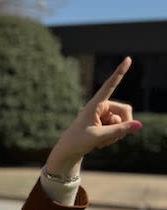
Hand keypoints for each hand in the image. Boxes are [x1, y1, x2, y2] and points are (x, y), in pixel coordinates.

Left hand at [45, 57, 141, 175]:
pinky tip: (102, 143)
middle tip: (113, 138)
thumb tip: (139, 125)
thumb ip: (120, 130)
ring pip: (123, 121)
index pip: (110, 85)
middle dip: (124, 124)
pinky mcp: (105, 122)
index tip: (128, 59)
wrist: (69, 151)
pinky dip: (114, 137)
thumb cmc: (78, 141)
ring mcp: (104, 114)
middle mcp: (101, 106)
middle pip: (125, 110)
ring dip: (117, 134)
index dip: (120, 72)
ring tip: (102, 141)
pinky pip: (120, 127)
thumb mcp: (99, 136)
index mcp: (95, 104)